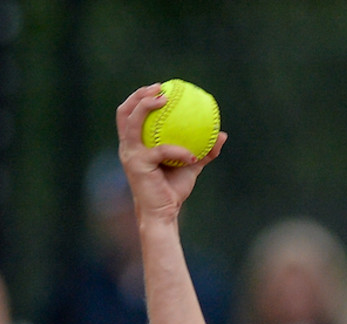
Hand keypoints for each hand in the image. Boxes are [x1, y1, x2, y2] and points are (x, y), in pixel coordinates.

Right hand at [115, 84, 226, 224]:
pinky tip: (192, 156)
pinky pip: (160, 151)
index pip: (130, 115)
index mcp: (136, 145)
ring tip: (163, 100)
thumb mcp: (191, 167)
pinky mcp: (138, 164)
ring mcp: (130, 154)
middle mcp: (128, 146)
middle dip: (139, 95)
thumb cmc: (174, 191)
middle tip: (159, 87)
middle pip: (124, 112)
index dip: (141, 97)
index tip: (160, 87)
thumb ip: (204, 152)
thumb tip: (222, 135)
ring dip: (145, 106)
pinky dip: (177, 151)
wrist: (164, 213)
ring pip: (131, 121)